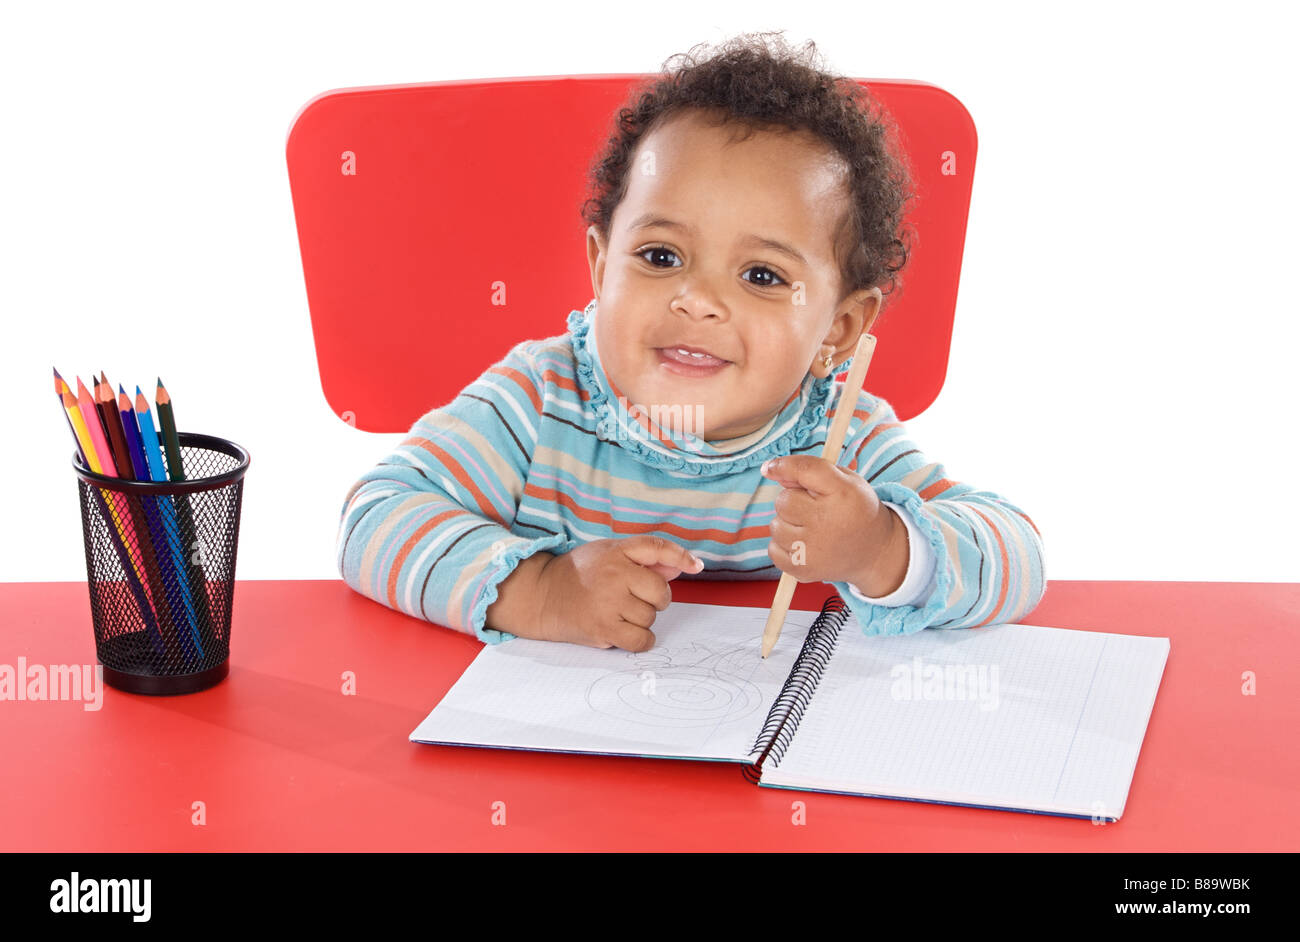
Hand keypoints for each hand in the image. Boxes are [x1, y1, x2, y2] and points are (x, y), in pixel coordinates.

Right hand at [534, 535, 703, 650]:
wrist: (542, 595)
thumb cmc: (579, 574)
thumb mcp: (609, 555)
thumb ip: (645, 561)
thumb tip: (681, 567)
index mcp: (617, 551)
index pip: (657, 548)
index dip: (681, 556)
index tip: (696, 566)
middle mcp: (614, 574)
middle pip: (661, 592)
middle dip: (655, 599)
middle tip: (634, 598)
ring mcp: (609, 602)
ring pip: (651, 618)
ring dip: (642, 620)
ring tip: (619, 612)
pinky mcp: (603, 628)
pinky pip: (642, 639)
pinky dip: (640, 640)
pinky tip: (626, 631)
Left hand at [760, 455, 903, 593]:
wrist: (874, 552)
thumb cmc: (854, 511)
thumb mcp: (846, 481)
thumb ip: (812, 470)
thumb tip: (772, 471)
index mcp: (843, 492)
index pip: (806, 470)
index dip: (784, 466)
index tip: (770, 468)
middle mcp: (828, 520)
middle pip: (783, 500)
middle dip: (792, 500)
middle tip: (812, 508)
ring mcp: (814, 548)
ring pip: (775, 526)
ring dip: (787, 524)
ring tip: (812, 528)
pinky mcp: (804, 569)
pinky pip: (773, 549)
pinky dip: (784, 546)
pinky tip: (804, 544)